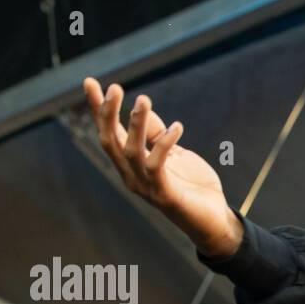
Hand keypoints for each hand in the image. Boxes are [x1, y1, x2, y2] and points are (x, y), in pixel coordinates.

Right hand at [82, 77, 242, 258]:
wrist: (215, 221)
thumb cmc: (194, 187)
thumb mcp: (175, 154)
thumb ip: (157, 135)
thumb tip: (143, 108)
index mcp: (131, 165)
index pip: (109, 133)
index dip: (98, 108)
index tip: (89, 82)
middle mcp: (132, 176)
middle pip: (109, 141)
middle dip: (107, 114)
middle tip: (115, 87)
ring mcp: (146, 187)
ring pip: (130, 151)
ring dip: (136, 124)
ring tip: (144, 99)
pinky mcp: (164, 194)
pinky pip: (157, 165)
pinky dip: (165, 144)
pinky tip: (177, 127)